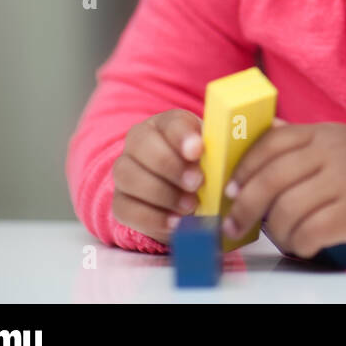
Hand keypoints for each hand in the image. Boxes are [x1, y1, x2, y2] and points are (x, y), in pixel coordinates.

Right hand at [111, 109, 203, 242]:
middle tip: (197, 183)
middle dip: (171, 166)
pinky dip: (152, 217)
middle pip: (142, 146)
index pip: (170, 122)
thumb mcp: (213, 156)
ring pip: (129, 176)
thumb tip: (225, 160)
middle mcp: (139, 141)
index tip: (198, 151)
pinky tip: (175, 223)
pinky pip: (125, 208)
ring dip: (162, 193)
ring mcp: (125, 170)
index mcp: (166, 124)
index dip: (182, 136)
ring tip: (191, 205)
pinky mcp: (120, 200)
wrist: (184, 194)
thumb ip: (216, 154)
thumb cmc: (204, 168)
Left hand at [221, 121, 345, 258]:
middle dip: (244, 204)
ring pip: (286, 209)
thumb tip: (255, 143)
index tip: (230, 187)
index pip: (273, 140)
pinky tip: (304, 245)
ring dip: (275, 231)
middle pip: (272, 177)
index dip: (245, 165)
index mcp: (327, 134)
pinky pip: (309, 232)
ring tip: (282, 237)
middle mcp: (336, 152)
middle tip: (234, 223)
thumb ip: (303, 146)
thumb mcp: (342, 147)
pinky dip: (298, 244)